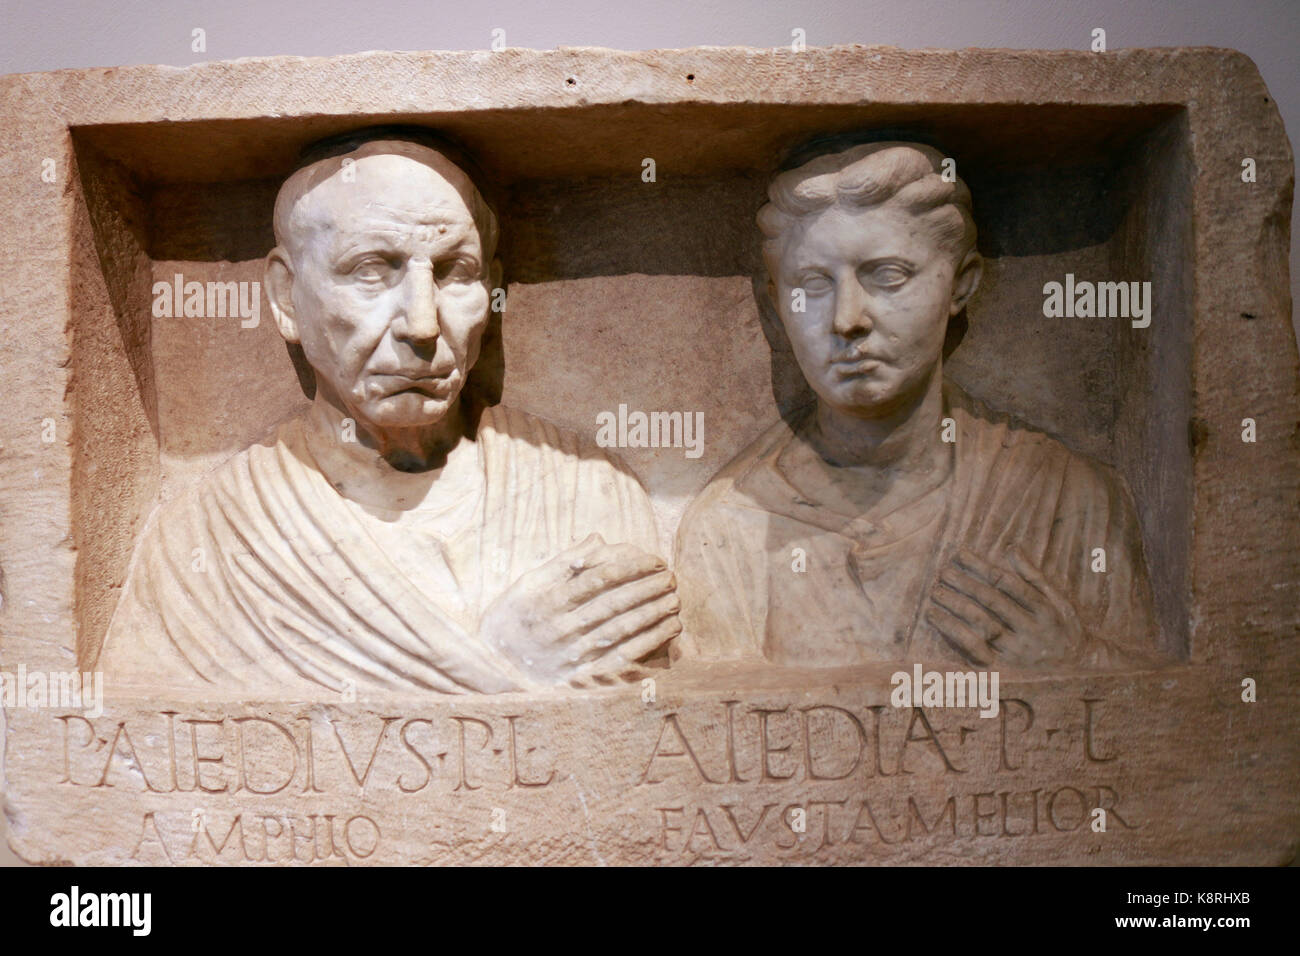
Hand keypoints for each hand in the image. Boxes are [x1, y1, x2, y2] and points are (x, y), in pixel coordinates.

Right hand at [479, 534, 680, 687]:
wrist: (495, 667)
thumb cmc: (512, 618)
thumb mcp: (527, 584)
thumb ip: (564, 563)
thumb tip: (597, 539)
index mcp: (550, 601)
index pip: (599, 579)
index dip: (631, 567)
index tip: (654, 559)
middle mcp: (563, 628)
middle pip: (615, 603)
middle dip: (648, 587)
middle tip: (671, 576)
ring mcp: (575, 654)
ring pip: (623, 629)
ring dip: (653, 613)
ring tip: (675, 598)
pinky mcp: (585, 674)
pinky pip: (624, 656)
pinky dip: (650, 641)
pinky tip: (669, 627)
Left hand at [925, 548, 1084, 666]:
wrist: (1080, 673)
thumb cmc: (1065, 631)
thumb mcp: (1058, 602)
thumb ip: (1033, 576)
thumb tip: (1011, 548)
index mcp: (1045, 611)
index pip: (1008, 584)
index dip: (982, 567)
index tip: (960, 554)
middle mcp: (1031, 631)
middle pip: (993, 603)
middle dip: (966, 585)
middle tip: (943, 572)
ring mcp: (1017, 653)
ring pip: (982, 626)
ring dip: (957, 607)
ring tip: (935, 593)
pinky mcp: (1003, 671)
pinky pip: (975, 651)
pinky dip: (954, 634)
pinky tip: (938, 620)